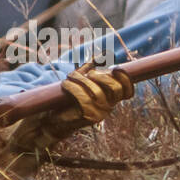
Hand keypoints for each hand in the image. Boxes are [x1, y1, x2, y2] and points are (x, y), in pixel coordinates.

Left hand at [0, 62, 134, 160]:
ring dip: (81, 80)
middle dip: (102, 76)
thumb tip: (98, 57)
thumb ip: (89, 71)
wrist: (52, 121)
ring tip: (70, 77)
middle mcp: (108, 108)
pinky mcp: (86, 117)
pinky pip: (83, 98)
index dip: (125, 78)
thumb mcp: (81, 84)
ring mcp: (99, 114)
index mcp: (110, 99)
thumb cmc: (67, 101)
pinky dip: (74, 87)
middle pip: (115, 89)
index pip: (127, 90)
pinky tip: (66, 84)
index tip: (115, 68)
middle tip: (90, 73)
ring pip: (97, 92)